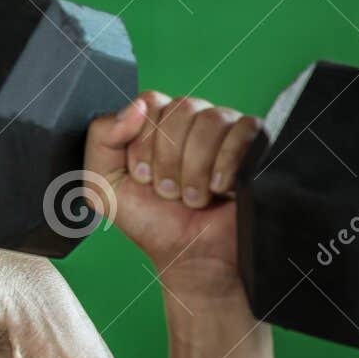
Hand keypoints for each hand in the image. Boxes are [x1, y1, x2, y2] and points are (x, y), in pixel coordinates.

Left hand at [83, 92, 263, 293]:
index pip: (151, 102)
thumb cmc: (150, 220)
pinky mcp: (256, 144)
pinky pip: (245, 130)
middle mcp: (191, 120)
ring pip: (211, 119)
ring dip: (195, 168)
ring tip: (192, 196)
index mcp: (156, 122)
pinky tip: (220, 188)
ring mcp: (225, 130)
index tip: (142, 177)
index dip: (143, 142)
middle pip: (181, 108)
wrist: (191, 256)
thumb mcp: (103, 184)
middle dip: (169, 159)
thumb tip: (136, 106)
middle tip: (167, 192)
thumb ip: (101, 138)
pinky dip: (227, 162)